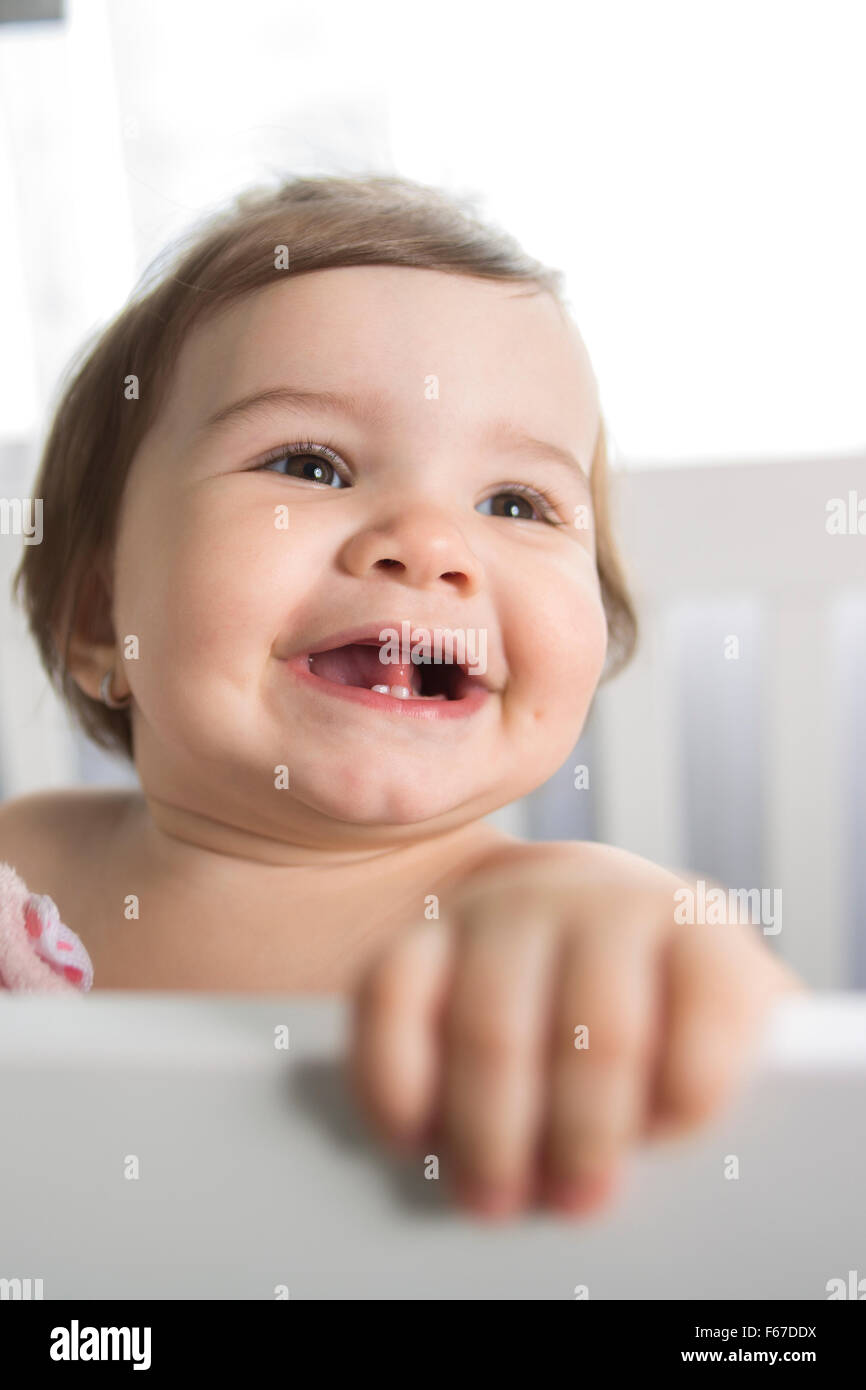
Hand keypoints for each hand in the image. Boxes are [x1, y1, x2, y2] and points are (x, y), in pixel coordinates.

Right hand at [347, 842, 805, 1218]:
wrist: (568, 906)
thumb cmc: (657, 999)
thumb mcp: (718, 1021)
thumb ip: (729, 1072)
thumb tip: (711, 1162)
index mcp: (694, 925)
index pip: (710, 998)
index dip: (690, 1090)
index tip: (665, 1152)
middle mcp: (599, 900)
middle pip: (599, 1030)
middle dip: (584, 1136)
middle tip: (574, 1203)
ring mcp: (505, 908)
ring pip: (491, 1027)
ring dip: (488, 1131)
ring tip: (494, 1198)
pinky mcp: (423, 931)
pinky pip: (392, 999)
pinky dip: (394, 1081)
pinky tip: (411, 1137)